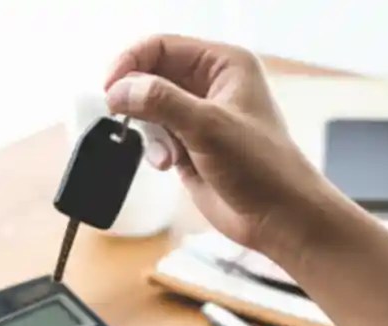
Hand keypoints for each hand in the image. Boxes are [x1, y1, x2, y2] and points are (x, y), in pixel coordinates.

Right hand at [104, 35, 336, 257]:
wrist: (277, 217)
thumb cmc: (262, 167)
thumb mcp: (208, 127)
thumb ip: (161, 103)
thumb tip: (118, 91)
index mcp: (223, 64)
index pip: (162, 47)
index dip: (131, 63)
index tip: (110, 89)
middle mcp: (210, 84)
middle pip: (151, 75)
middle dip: (136, 99)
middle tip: (125, 120)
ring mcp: (198, 115)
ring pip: (148, 106)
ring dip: (146, 129)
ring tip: (162, 152)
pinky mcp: (188, 144)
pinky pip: (154, 134)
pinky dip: (153, 148)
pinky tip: (167, 164)